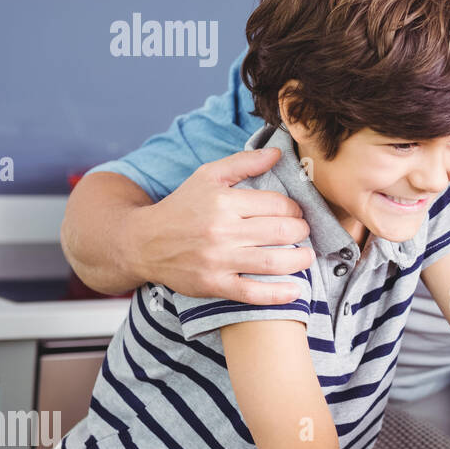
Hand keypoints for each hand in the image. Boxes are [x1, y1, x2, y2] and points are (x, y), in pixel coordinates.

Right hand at [129, 147, 313, 303]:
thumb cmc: (181, 207)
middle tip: (303, 232)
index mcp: (224, 202)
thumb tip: (277, 153)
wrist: (143, 242)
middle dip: (301, 232)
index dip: (294, 209)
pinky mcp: (214, 285)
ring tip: (306, 256)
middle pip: (281, 232)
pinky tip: (294, 290)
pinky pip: (252, 293)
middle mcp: (222, 231)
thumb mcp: (208, 176)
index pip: (277, 204)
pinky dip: (278, 294)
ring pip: (272, 262)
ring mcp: (218, 260)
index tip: (295, 213)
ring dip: (300, 260)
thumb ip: (243, 162)